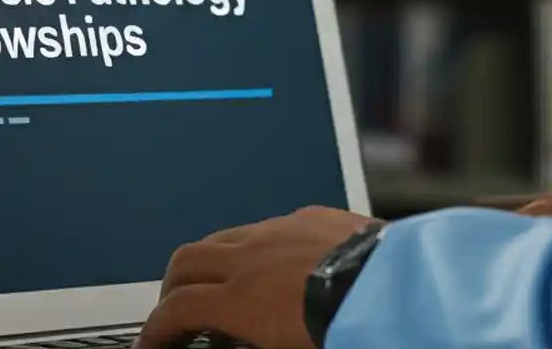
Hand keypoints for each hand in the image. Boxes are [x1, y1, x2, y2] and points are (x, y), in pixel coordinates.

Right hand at [137, 206, 375, 348]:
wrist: (399, 289)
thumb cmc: (347, 329)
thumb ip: (251, 338)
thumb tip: (242, 335)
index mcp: (240, 298)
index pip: (177, 310)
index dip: (156, 330)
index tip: (152, 343)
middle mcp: (252, 256)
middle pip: (187, 261)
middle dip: (173, 285)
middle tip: (175, 308)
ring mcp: (282, 229)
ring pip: (226, 235)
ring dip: (213, 259)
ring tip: (220, 280)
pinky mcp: (314, 215)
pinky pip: (271, 225)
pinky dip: (259, 243)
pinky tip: (276, 260)